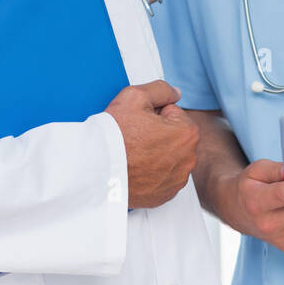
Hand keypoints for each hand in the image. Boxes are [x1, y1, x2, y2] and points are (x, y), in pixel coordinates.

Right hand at [108, 80, 200, 208]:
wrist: (95, 171)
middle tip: (133, 138)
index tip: (138, 123)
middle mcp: (188, 158)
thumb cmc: (114, 135)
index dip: (152, 114)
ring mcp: (177, 179)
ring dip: (155, 154)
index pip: (173, 113)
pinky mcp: (165, 195)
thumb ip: (161, 89)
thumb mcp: (135, 96)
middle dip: (157, 134)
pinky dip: (151, 173)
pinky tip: (135, 169)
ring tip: (133, 154)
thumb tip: (176, 93)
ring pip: (168, 157)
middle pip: (172, 136)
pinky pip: (162, 177)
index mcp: (187, 133)